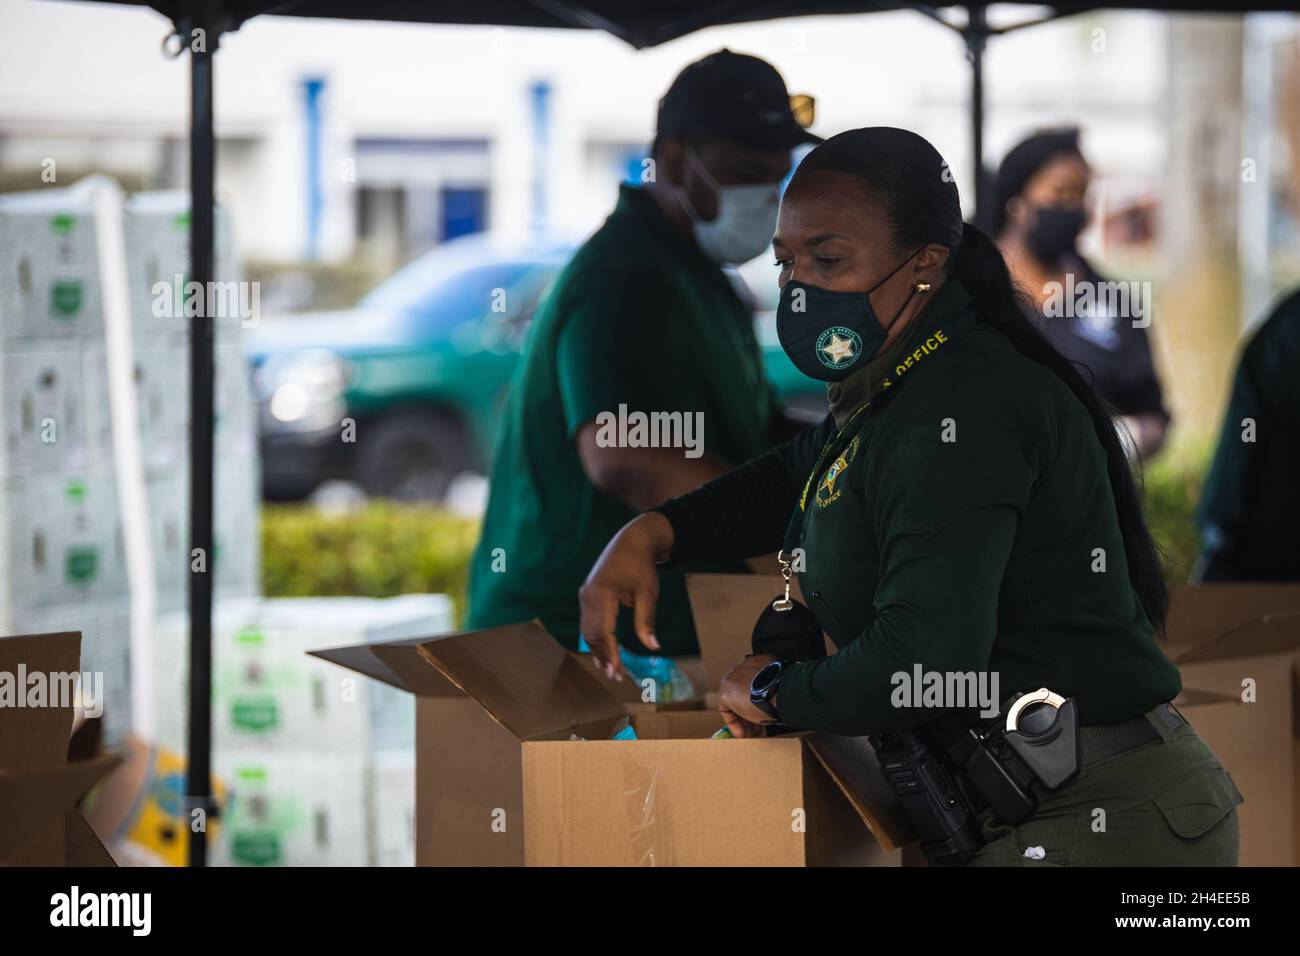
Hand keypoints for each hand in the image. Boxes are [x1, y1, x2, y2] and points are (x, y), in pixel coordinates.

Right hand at [578, 512, 673, 680]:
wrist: (631, 541)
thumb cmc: (641, 566)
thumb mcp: (648, 593)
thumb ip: (646, 620)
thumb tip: (653, 647)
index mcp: (602, 594)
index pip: (604, 632)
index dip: (610, 655)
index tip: (618, 673)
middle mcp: (588, 596)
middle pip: (591, 635)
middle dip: (603, 656)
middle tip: (616, 675)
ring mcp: (585, 595)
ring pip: (586, 630)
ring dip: (597, 649)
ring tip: (610, 668)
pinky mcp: (587, 595)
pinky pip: (587, 622)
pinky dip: (595, 638)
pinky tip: (604, 649)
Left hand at [719, 654, 777, 737]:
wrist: (780, 691)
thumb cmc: (788, 691)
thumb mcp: (783, 687)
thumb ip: (776, 690)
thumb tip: (779, 702)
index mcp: (760, 662)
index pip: (753, 681)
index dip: (757, 700)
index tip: (763, 713)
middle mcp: (745, 666)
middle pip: (742, 691)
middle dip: (749, 711)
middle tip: (757, 726)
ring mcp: (733, 678)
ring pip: (735, 701)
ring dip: (743, 719)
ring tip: (751, 733)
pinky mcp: (726, 692)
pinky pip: (727, 710)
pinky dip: (734, 723)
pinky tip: (743, 734)